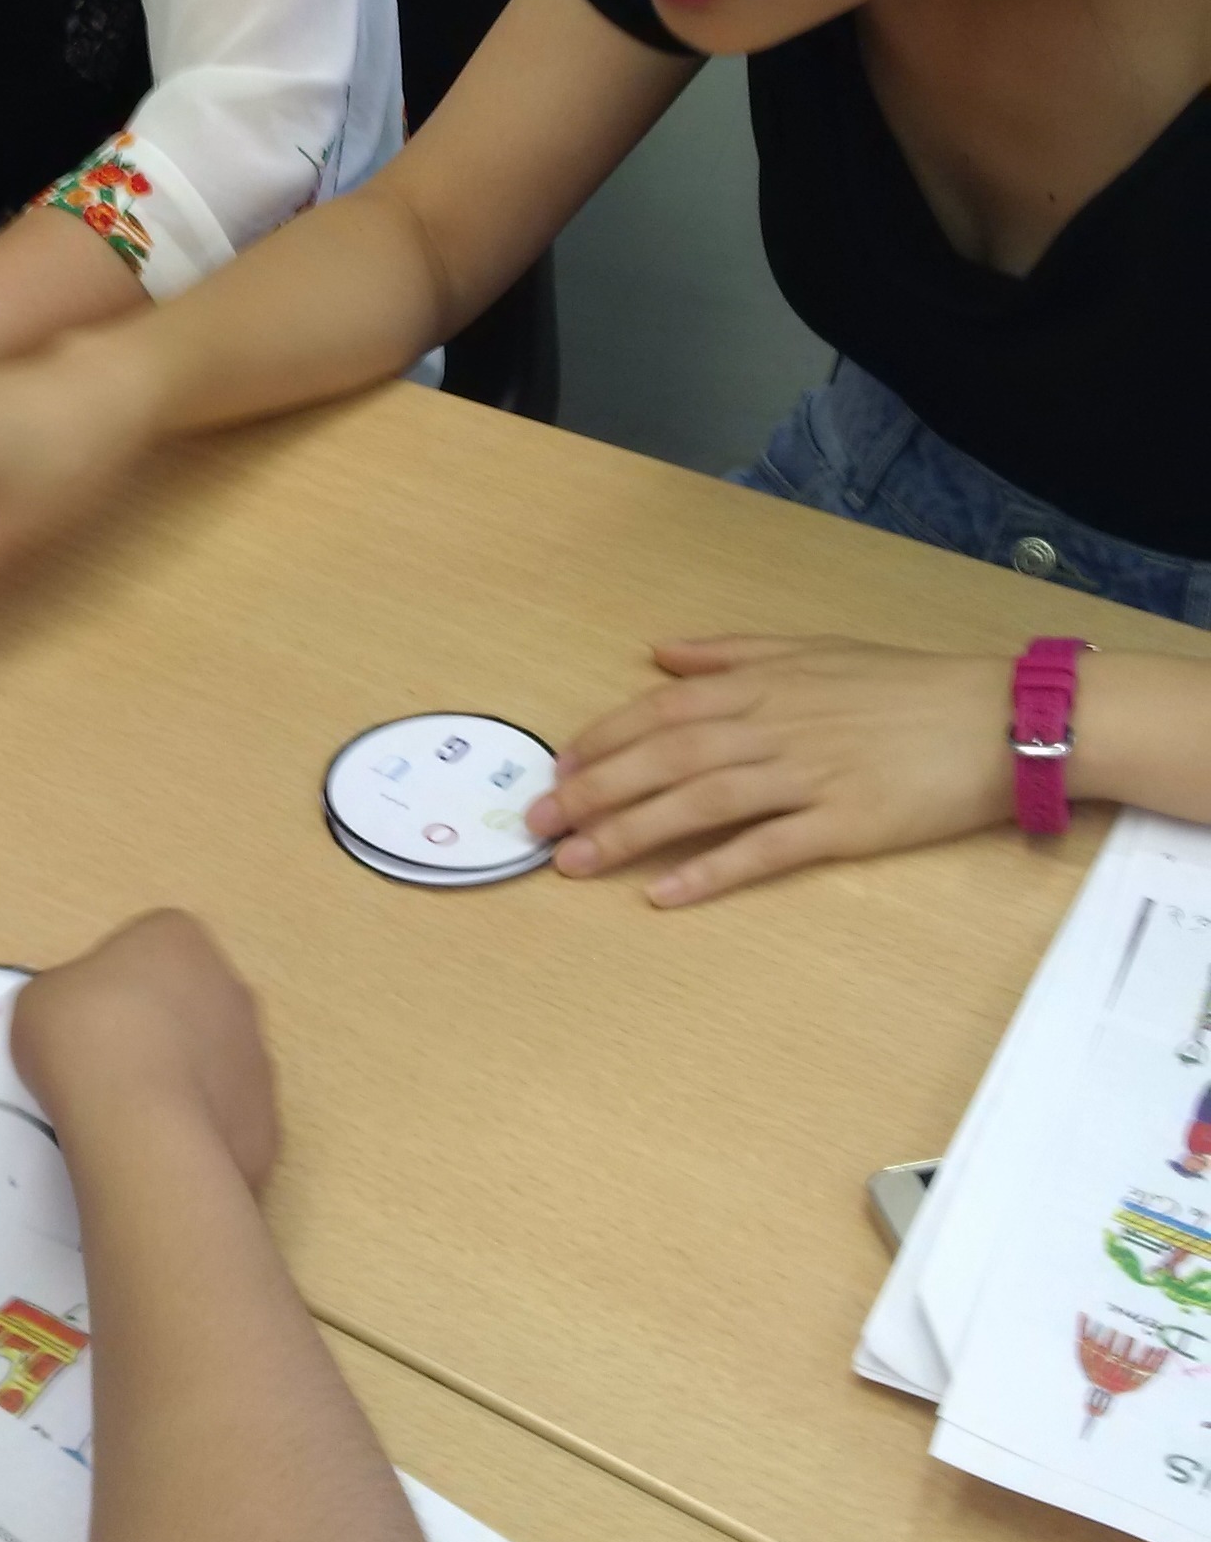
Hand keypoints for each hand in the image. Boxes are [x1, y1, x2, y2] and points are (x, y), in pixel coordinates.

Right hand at [14, 912, 277, 1190]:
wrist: (140, 1126)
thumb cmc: (83, 1039)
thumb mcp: (43, 998)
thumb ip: (71, 996)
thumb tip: (82, 1021)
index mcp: (178, 937)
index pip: (146, 946)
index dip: (112, 984)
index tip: (87, 1017)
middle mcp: (229, 983)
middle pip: (186, 998)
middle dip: (155, 1026)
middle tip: (108, 1062)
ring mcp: (255, 1050)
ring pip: (211, 1057)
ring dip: (180, 1075)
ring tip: (130, 1111)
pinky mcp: (264, 1113)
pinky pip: (223, 1112)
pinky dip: (197, 1126)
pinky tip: (159, 1144)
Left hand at [526, 637, 1017, 905]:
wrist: (1001, 716)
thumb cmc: (904, 683)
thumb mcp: (811, 648)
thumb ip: (730, 653)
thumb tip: (660, 653)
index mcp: (760, 684)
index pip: (659, 711)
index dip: (602, 740)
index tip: (558, 769)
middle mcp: (772, 725)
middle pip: (664, 758)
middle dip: (594, 791)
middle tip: (540, 824)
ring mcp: (807, 775)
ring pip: (699, 803)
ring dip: (630, 833)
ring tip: (577, 862)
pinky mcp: (845, 823)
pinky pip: (764, 850)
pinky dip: (711, 870)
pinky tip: (664, 892)